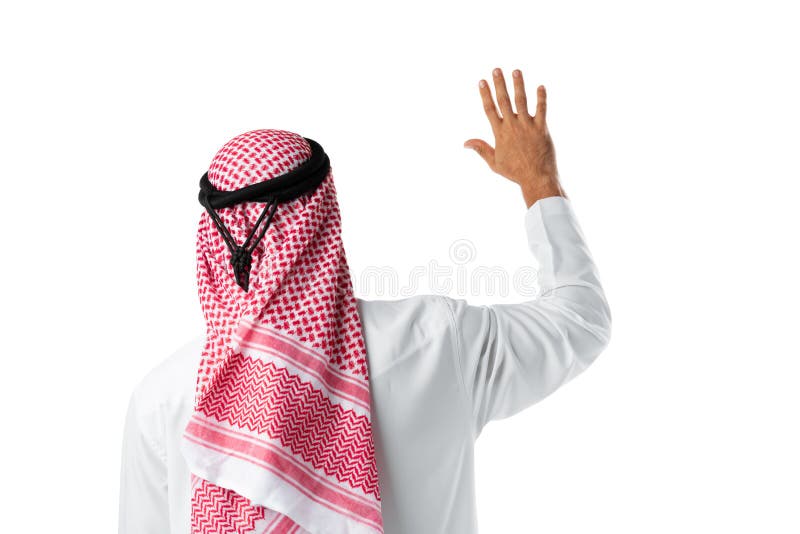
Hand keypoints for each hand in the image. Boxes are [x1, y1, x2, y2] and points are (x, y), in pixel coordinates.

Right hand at [464, 68, 565, 207]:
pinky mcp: (542, 129)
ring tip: (516, 71)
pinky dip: (542, 98)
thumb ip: (481, 149)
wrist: (536, 178)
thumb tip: (465, 143)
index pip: (490, 109)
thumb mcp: (494, 163)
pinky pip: (542, 110)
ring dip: (519, 85)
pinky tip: (541, 86)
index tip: (481, 81)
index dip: (485, 94)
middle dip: (499, 84)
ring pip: (522, 101)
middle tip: (496, 69)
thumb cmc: (514, 172)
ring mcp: (528, 127)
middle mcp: (512, 127)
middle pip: (504, 101)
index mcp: (500, 134)